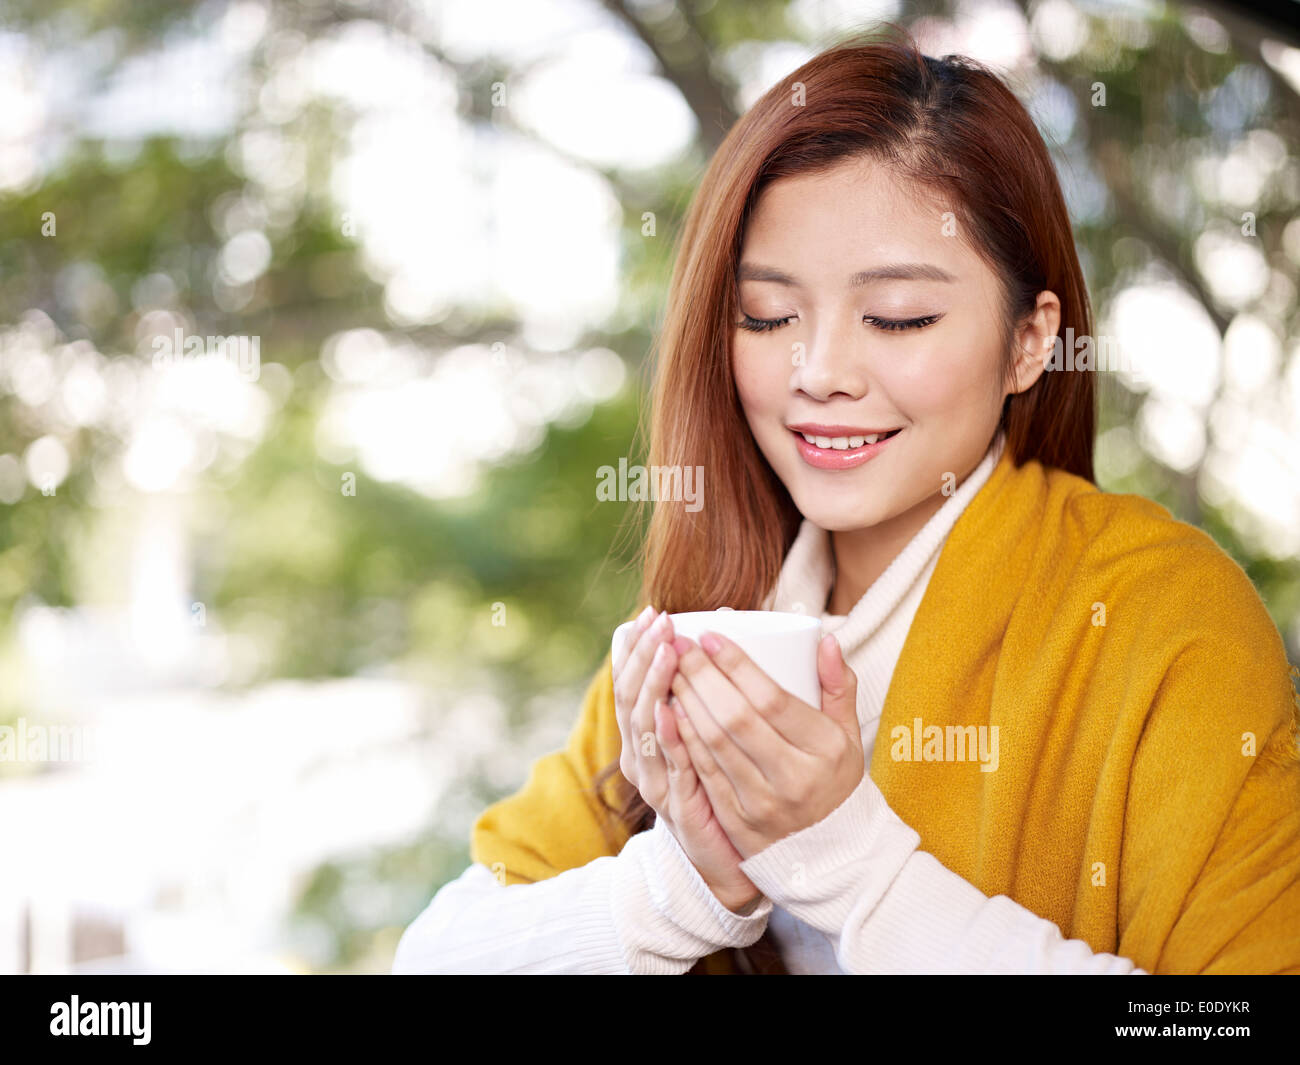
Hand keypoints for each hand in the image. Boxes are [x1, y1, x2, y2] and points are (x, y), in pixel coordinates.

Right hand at [611, 607, 762, 912]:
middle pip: (630, 695)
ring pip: (644, 723)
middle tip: (658, 620)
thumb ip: (707, 696)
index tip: (649, 612)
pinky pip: (669, 764)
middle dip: (644, 654)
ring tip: (666, 649)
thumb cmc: (722, 791)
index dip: (635, 647)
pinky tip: (668, 710)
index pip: (630, 681)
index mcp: (647, 734)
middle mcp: (640, 753)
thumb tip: (713, 642)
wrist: (727, 860)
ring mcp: (653, 779)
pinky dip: (666, 736)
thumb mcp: (708, 738)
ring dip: (654, 683)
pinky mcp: (674, 802)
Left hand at [667, 630, 863, 859]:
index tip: (709, 636)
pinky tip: (669, 711)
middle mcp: (793, 778)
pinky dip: (683, 739)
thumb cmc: (835, 780)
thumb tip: (825, 639)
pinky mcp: (737, 821)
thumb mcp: (847, 735)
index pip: (772, 699)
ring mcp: (762, 803)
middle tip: (679, 646)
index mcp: (824, 750)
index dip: (736, 665)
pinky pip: (703, 773)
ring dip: (685, 702)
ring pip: (713, 744)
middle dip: (701, 676)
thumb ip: (839, 686)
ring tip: (668, 669)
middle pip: (735, 718)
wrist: (830, 854)